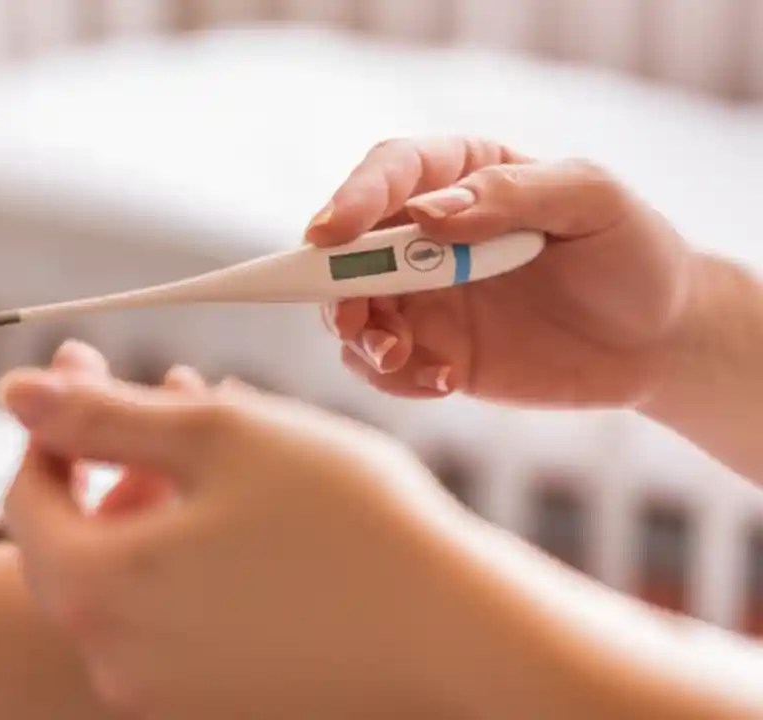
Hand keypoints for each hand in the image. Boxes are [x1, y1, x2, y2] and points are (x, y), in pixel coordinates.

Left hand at [0, 349, 487, 716]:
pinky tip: (250, 515)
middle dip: (111, 459)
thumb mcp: (216, 436)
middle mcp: (116, 659)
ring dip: (157, 503)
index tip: (88, 371)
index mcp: (98, 589)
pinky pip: (175, 622)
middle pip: (76, 543)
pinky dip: (191, 561)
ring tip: (225, 443)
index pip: (26, 496)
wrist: (460, 634)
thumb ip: (99, 414)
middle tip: (170, 399)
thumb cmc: (348, 522)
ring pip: (132, 579)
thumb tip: (12, 392)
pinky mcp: (218, 707)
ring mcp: (167, 695)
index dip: (52, 426)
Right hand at [307, 136, 694, 406]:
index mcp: (461, 174)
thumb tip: (428, 215)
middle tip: (351, 316)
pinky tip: (446, 381)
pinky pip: (384, 367)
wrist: (661, 338)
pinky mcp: (433, 350)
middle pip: (347, 247)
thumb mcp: (593, 202)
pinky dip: (396, 378)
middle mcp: (426, 234)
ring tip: (400, 358)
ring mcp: (424, 296)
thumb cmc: (632, 252)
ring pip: (351, 311)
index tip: (332, 232)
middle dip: (332, 281)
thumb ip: (511, 193)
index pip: (389, 172)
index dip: (352, 198)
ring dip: (359, 337)